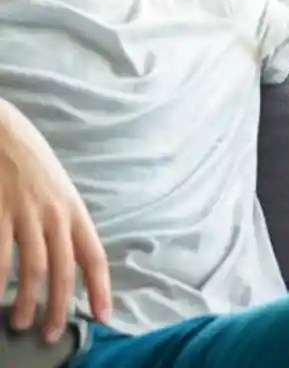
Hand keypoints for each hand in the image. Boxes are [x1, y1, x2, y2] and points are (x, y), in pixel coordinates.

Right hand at [0, 105, 110, 342]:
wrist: (1, 130)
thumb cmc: (30, 162)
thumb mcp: (57, 190)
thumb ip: (63, 222)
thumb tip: (69, 257)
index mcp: (74, 210)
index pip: (94, 256)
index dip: (101, 288)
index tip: (104, 316)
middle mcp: (54, 214)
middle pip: (64, 270)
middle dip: (61, 307)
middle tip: (54, 334)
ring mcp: (25, 213)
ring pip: (34, 268)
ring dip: (28, 302)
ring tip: (22, 324)